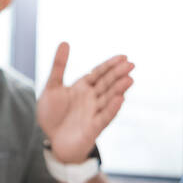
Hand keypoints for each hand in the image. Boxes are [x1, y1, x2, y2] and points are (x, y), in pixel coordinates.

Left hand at [36, 44, 133, 162]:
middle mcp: (91, 99)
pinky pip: (104, 117)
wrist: (52, 140)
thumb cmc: (53, 114)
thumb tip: (65, 42)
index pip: (99, 73)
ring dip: (119, 89)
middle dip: (118, 74)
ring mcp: (94, 113)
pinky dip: (112, 109)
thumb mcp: (52, 87)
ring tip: (130, 79)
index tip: (123, 56)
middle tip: (131, 64)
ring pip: (109, 99)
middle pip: (107, 84)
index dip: (110, 65)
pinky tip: (120, 99)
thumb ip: (58, 66)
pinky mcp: (93, 128)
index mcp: (83, 88)